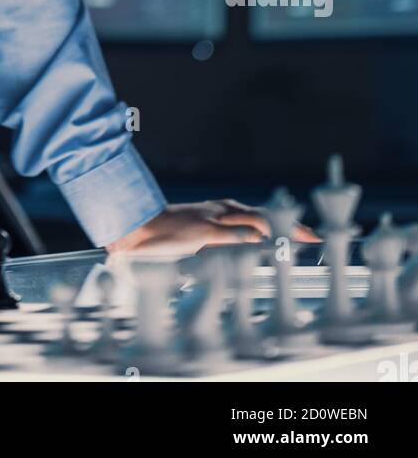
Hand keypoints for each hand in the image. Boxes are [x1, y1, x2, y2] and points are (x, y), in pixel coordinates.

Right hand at [106, 200, 319, 257]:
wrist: (141, 226)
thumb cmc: (172, 234)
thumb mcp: (206, 238)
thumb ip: (228, 240)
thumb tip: (252, 248)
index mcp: (225, 211)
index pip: (264, 216)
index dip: (288, 223)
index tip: (309, 235)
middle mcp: (223, 209)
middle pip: (266, 214)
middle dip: (292, 223)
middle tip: (316, 236)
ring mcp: (213, 218)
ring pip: (253, 218)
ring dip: (279, 228)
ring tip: (300, 237)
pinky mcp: (203, 229)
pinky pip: (230, 233)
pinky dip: (249, 237)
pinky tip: (264, 244)